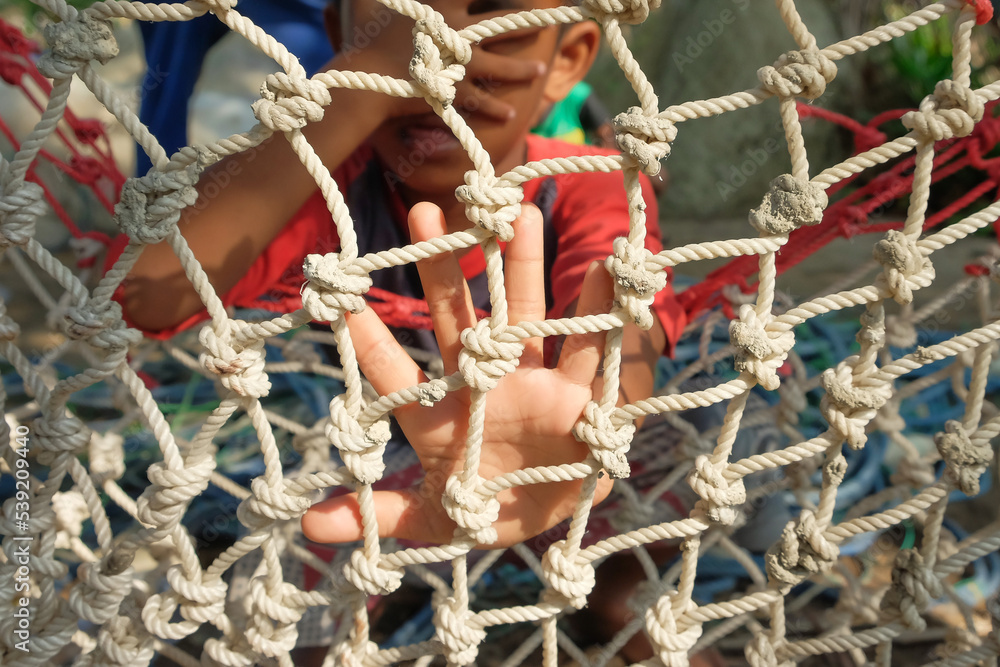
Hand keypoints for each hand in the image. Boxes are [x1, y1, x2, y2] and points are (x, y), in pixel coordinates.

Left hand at [301, 203, 614, 547]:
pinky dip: (598, 311)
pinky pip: (589, 348)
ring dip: (520, 266)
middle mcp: (481, 383)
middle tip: (423, 212)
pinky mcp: (578, 393)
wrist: (550, 512)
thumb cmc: (484, 508)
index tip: (336, 293)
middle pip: (457, 318)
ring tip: (519, 211)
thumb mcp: (435, 520)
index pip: (394, 372)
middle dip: (442, 267)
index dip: (367, 336)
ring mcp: (531, 381)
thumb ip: (382, 515)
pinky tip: (602, 268)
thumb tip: (311, 529)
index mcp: (440, 415)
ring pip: (524, 313)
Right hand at [329, 0, 547, 121]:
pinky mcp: (454, 91)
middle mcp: (457, 31)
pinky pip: (482, 101)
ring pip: (500, 65)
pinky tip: (511, 112)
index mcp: (441, 5)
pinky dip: (496, 108)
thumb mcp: (367, 1)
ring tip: (539, 70)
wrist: (364, 81)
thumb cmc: (362, 38)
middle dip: (526, 22)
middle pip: (501, 25)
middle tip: (545, 22)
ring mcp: (459, 63)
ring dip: (521, 69)